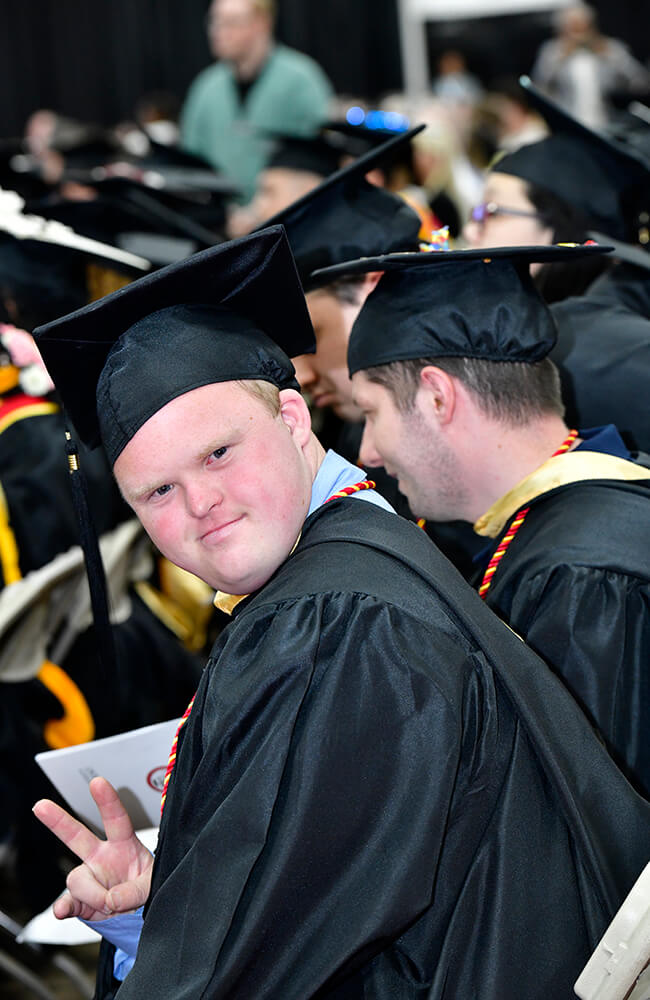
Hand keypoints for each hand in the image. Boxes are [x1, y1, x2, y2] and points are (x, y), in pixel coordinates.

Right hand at [33, 776, 153, 921]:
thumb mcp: (152, 885)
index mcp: (124, 845)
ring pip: (77, 879)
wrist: (138, 914)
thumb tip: (110, 899)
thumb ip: (135, 891)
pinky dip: (64, 908)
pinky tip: (62, 911)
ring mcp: (88, 877)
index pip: (116, 819)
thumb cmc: (147, 887)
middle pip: (76, 836)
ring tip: (111, 905)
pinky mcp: (78, 900)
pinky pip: (66, 902)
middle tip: (40, 806)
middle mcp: (101, 857)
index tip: (97, 782)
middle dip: (58, 820)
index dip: (107, 800)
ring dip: (94, 895)